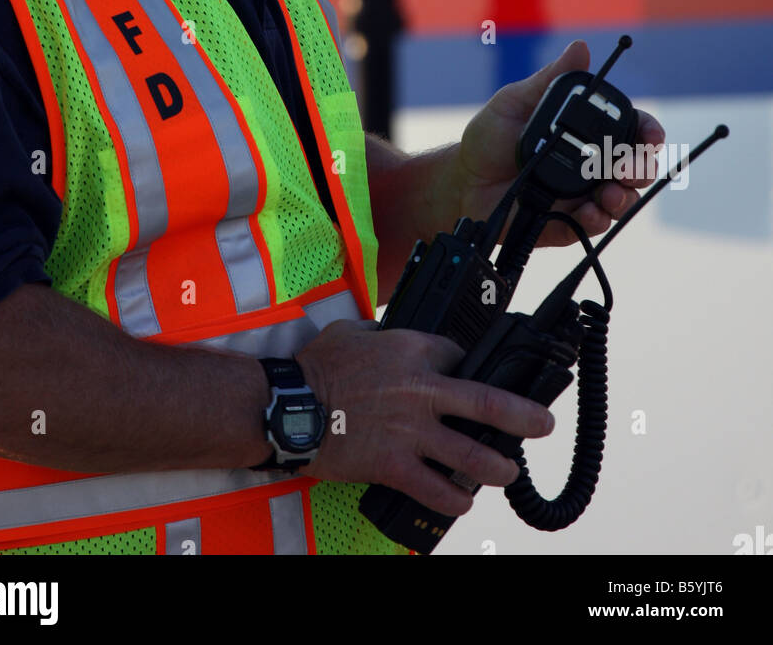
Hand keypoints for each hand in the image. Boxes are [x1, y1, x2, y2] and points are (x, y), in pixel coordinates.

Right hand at [297, 319, 554, 517]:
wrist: (291, 406)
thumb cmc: (318, 366)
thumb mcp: (355, 331)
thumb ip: (384, 334)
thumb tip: (392, 337)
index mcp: (413, 349)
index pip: (462, 355)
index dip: (474, 366)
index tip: (477, 377)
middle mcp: (422, 390)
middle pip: (488, 403)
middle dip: (524, 416)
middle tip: (543, 424)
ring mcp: (411, 431)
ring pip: (471, 454)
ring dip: (497, 466)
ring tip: (509, 471)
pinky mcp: (394, 465)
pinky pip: (435, 489)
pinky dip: (453, 499)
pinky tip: (463, 502)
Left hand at [451, 40, 664, 246]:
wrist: (462, 181)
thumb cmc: (489, 137)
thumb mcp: (515, 102)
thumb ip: (549, 80)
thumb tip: (579, 48)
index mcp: (585, 131)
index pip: (630, 129)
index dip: (648, 132)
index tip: (650, 136)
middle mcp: (591, 163)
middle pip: (636, 167)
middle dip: (642, 167)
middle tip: (626, 167)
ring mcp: (582, 195)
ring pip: (623, 199)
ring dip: (624, 196)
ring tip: (608, 194)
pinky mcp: (567, 222)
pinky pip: (593, 226)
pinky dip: (597, 219)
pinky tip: (588, 212)